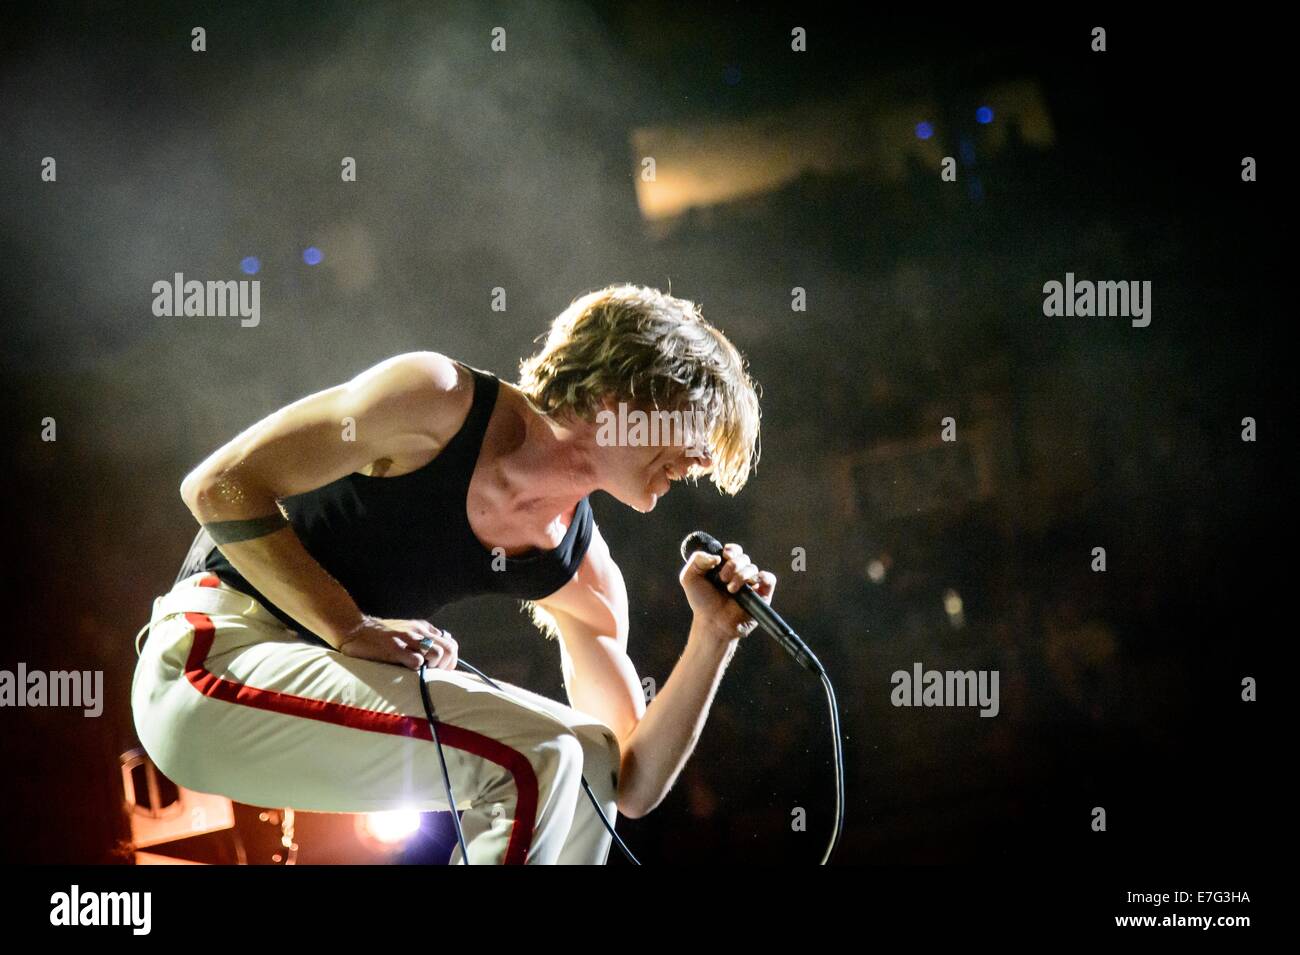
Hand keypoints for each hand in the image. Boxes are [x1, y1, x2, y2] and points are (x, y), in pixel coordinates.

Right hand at [336, 616, 458, 670]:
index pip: (450, 643)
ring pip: (437, 653)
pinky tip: (408, 670)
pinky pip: (416, 660)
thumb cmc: (380, 636)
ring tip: (421, 672)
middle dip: (446, 665)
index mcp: (423, 628)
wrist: (355, 629)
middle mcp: (418, 631)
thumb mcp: (406, 631)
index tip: (440, 670)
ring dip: (433, 667)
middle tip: (433, 674)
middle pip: (449, 648)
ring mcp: (407, 638)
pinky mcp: (394, 647)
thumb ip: (422, 639)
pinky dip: (417, 668)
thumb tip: (439, 655)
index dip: (450, 660)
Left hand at [679, 541, 776, 641]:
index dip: (731, 550)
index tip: (724, 556)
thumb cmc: (701, 602)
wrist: (712, 623)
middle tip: (722, 579)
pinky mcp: (762, 595)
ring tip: (730, 590)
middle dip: (733, 565)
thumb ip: (697, 559)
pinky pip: (769, 578)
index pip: (734, 551)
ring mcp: (751, 584)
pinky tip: (749, 586)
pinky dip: (761, 578)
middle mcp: (739, 574)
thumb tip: (717, 556)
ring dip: (741, 576)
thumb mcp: (689, 578)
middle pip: (743, 557)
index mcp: (725, 567)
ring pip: (753, 568)